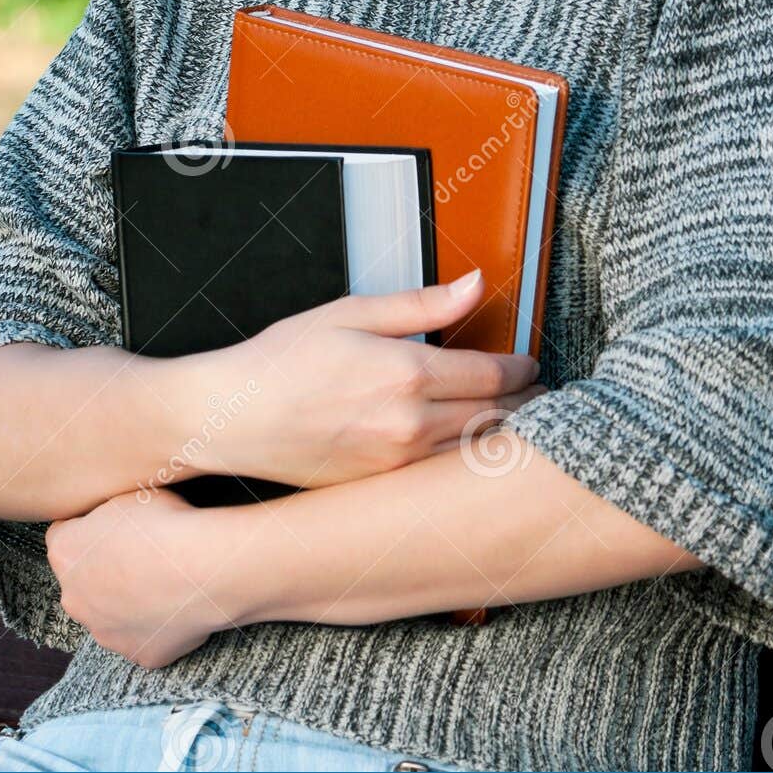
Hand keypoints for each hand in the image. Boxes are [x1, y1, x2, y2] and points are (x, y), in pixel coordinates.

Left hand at [45, 489, 229, 669]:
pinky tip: (179, 606)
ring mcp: (105, 632)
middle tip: (143, 555)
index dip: (92, 527)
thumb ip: (105, 513)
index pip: (64, 535)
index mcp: (65, 553)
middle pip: (84, 582)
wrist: (202, 568)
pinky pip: (145, 637)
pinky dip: (158, 625)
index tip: (118, 525)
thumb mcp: (125, 496)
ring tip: (166, 582)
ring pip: (111, 615)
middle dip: (105, 572)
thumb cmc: (165, 523)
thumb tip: (111, 519)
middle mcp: (74, 599)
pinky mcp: (139, 654)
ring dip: (130, 602)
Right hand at [194, 267, 541, 488]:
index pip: (494, 375)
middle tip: (540, 394)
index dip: (523, 368)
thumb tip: (475, 283)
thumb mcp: (351, 313)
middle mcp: (408, 425)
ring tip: (520, 420)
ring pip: (476, 453)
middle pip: (496, 417)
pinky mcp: (384, 489)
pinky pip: (444, 477)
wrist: (231, 417)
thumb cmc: (283, 361)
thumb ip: (423, 303)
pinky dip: (468, 462)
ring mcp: (397, 464)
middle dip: (527, 404)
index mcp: (406, 374)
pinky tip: (474, 450)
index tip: (530, 363)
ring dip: (506, 436)